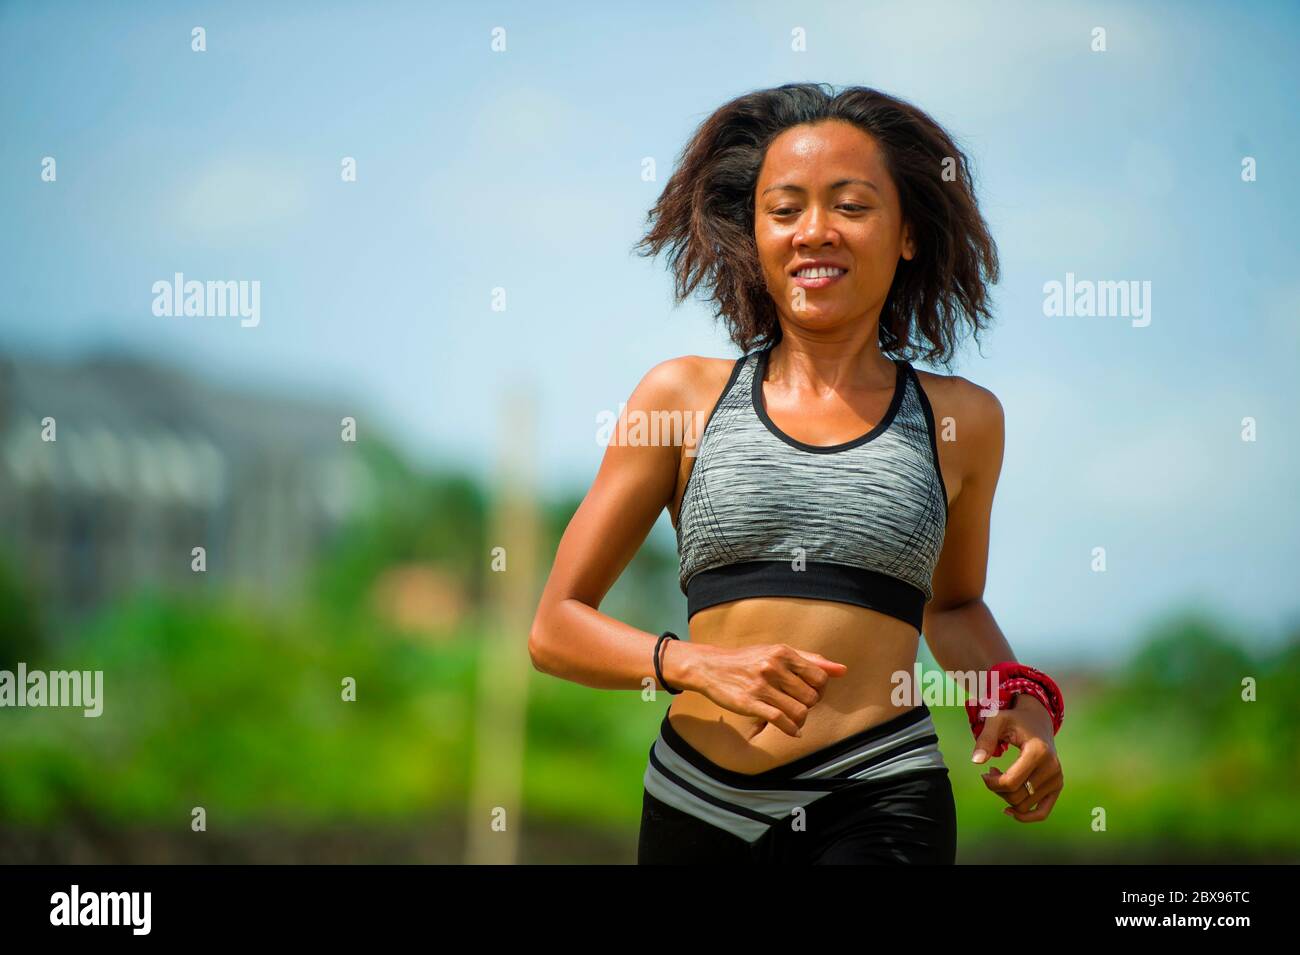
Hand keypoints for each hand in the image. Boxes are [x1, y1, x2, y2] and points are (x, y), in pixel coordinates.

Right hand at [689, 643, 846, 739]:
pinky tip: (791, 730)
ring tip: (794, 718)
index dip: (820, 689)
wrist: (711, 667)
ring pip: (799, 712)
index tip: (809, 692)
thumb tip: (842, 670)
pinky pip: (780, 721)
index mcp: (782, 652)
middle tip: (797, 704)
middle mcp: (773, 667)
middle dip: (809, 705)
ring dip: (800, 720)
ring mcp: (761, 686)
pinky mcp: (749, 703)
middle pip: (811, 697)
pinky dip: (790, 730)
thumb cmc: (748, 660)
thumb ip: (810, 660)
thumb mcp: (777, 652)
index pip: (820, 677)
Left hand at [970, 693, 1063, 821]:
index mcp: (1039, 752)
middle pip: (1016, 796)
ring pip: (1024, 805)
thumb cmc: (1014, 720)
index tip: (985, 773)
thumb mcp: (996, 721)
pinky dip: (1025, 816)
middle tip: (991, 773)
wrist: (1037, 721)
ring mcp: (1057, 779)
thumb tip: (976, 762)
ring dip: (1006, 797)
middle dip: (997, 789)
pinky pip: (1042, 812)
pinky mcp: (1058, 786)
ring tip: (1001, 778)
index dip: (991, 783)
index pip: (1011, 782)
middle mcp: (1052, 768)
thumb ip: (985, 739)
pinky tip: (1009, 810)